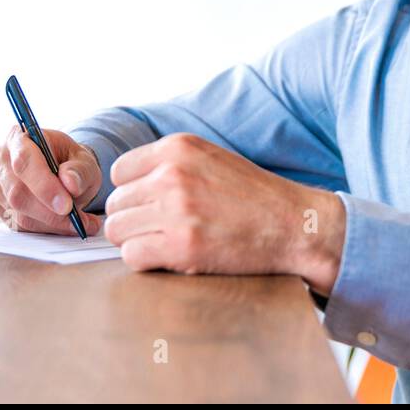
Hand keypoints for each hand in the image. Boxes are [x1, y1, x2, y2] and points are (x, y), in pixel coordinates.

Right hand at [0, 126, 104, 235]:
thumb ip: (80, 169)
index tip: (66, 205)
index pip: (25, 162)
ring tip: (82, 223)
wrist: (61, 171)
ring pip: (19, 213)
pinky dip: (47, 229)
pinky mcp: (1, 207)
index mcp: (19, 138)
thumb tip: (71, 183)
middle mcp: (1, 160)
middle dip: (49, 211)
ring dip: (53, 223)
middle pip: (17, 192)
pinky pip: (21, 225)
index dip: (44, 186)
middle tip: (78, 219)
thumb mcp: (84, 159)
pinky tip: (67, 225)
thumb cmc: (69, 161)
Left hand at [102, 132, 344, 293]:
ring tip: (165, 243)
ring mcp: (176, 209)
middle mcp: (172, 174)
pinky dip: (146, 261)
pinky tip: (170, 257)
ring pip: (118, 230)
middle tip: (160, 230)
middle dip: (133, 220)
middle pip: (116, 203)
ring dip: (136, 241)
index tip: (150, 205)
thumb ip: (169, 164)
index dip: (132, 192)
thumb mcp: (210, 159)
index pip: (120, 171)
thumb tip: (125, 186)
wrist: (293, 224)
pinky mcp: (182, 245)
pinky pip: (132, 256)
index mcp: (177, 148)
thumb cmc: (253, 196)